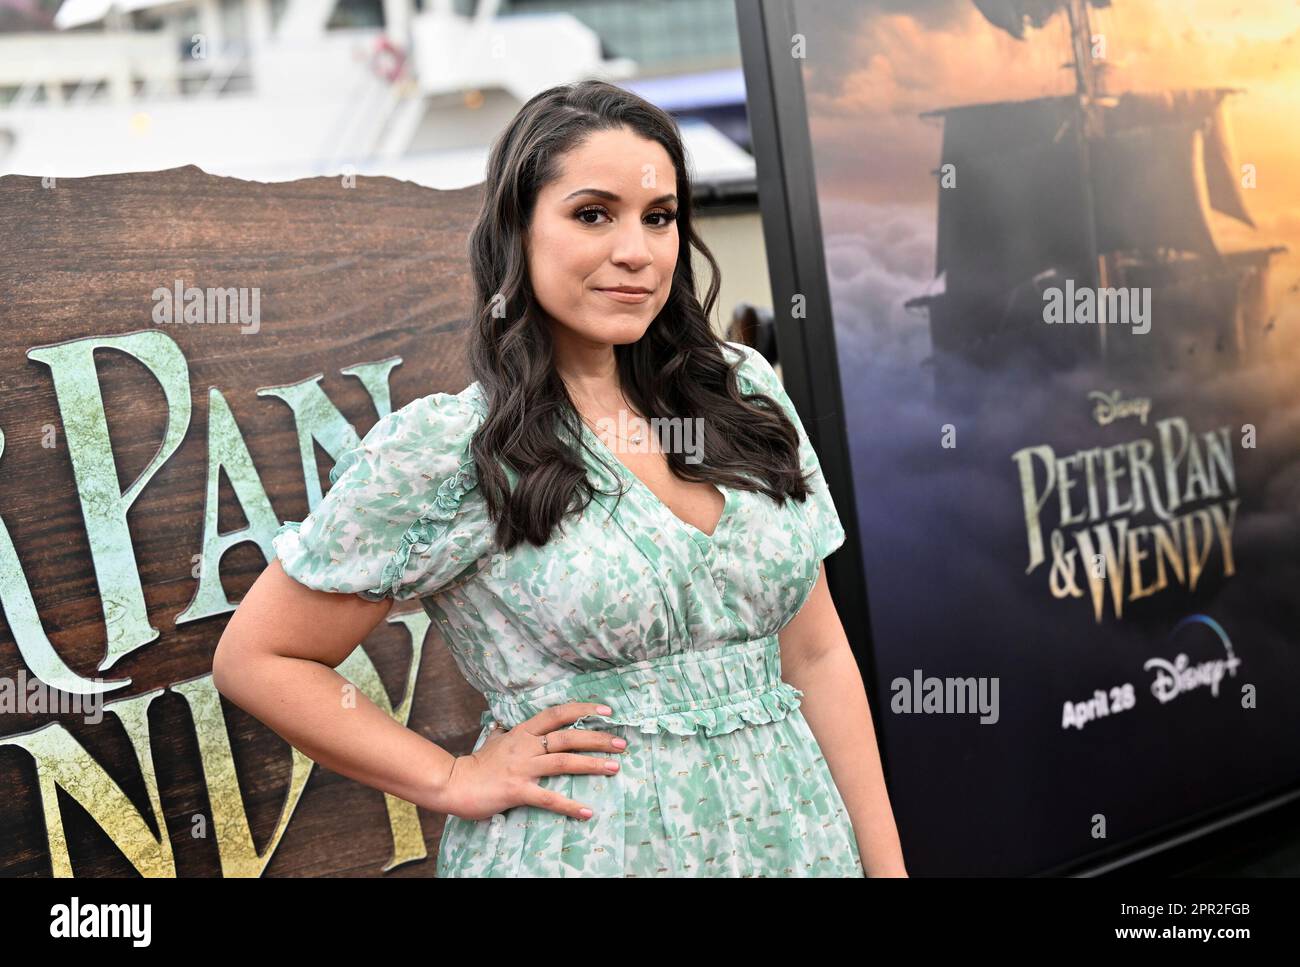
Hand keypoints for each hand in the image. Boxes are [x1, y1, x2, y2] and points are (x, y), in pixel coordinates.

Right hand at [440, 702, 628, 821]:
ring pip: (563, 762)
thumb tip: (502, 724)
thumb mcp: (493, 741)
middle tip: (622, 742)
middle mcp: (525, 746)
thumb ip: (503, 733)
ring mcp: (522, 768)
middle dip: (597, 738)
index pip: (557, 713)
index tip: (607, 710)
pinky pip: (548, 798)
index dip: (583, 708)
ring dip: (592, 765)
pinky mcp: (518, 791)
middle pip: (567, 736)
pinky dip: (569, 806)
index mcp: (523, 732)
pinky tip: (587, 812)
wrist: (453, 784)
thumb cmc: (475, 765)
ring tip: (614, 767)